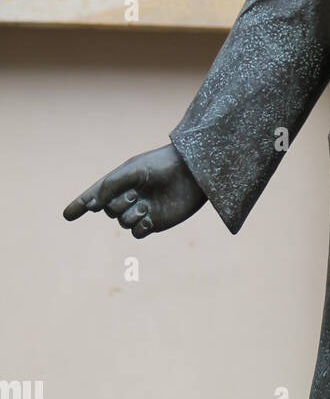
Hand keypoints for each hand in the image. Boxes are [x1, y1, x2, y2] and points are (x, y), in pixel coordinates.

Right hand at [63, 144, 205, 238]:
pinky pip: (138, 233)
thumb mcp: (134, 170)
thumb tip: (92, 205)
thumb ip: (111, 186)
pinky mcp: (156, 222)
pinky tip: (150, 217)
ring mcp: (142, 210)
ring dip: (130, 216)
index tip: (66, 215)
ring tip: (145, 204)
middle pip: (109, 211)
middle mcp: (130, 196)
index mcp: (123, 181)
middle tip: (136, 193)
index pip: (96, 194)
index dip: (80, 204)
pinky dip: (141, 227)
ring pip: (123, 224)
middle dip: (118, 204)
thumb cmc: (163, 165)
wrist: (193, 172)